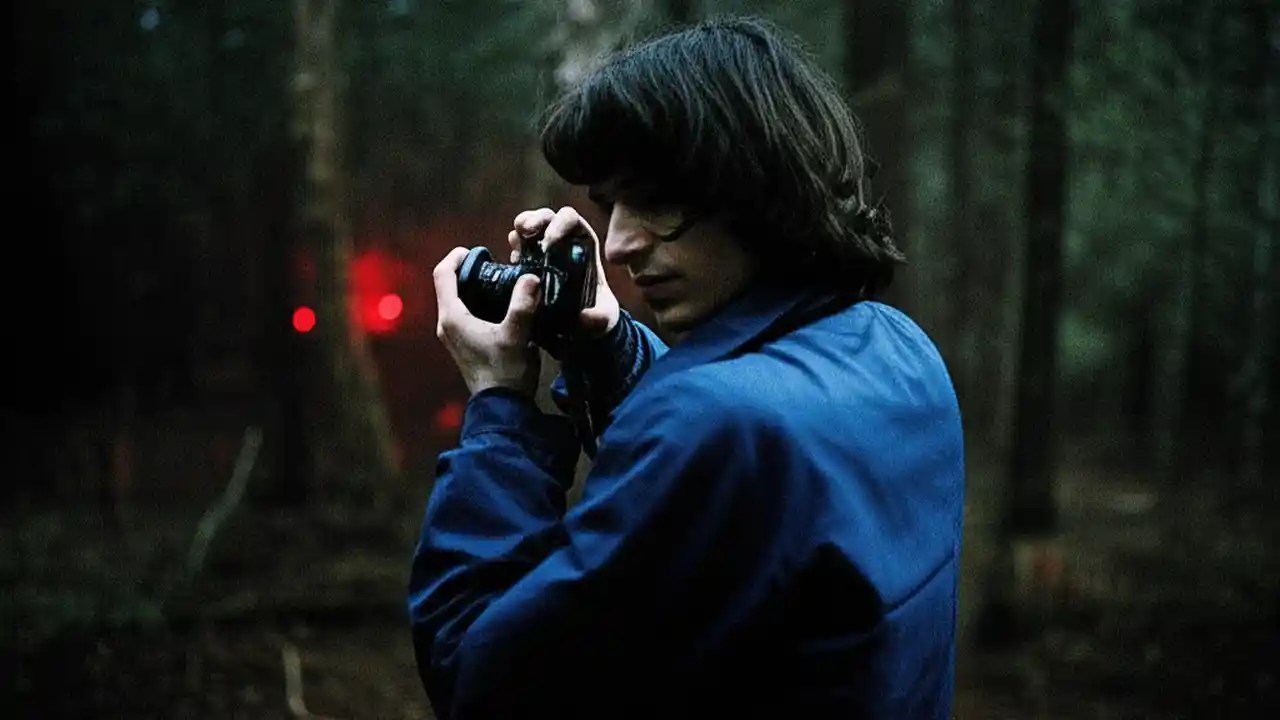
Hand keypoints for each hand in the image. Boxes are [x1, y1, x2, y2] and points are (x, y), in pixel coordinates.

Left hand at [433, 247, 542, 396]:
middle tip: (495, 264)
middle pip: (449, 285)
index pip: (442, 274)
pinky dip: (479, 301)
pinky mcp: (463, 344)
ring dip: (475, 286)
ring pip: (457, 299)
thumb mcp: (517, 335)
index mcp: (452, 317)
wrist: (502, 407)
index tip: (477, 250)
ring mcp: (453, 336)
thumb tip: (531, 277)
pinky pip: (465, 313)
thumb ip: (523, 304)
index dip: (457, 256)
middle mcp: (447, 324)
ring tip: (502, 282)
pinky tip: (503, 306)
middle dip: (469, 270)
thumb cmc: (505, 372)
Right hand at [509, 206, 620, 336]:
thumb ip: (598, 318)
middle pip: (548, 218)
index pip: (571, 220)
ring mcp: (544, 250)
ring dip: (521, 227)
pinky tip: (512, 255)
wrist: (580, 327)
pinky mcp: (529, 262)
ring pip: (531, 226)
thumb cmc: (596, 315)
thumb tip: (585, 317)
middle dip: (535, 219)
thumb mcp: (603, 318)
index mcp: (583, 243)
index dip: (559, 225)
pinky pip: (520, 246)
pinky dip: (515, 245)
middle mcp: (564, 241)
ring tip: (515, 238)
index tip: (548, 244)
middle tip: (525, 231)